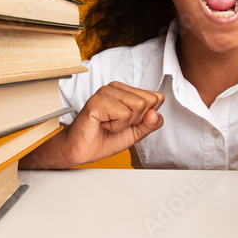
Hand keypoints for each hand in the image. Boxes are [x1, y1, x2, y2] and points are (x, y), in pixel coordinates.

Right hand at [20, 82, 163, 168]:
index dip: (146, 117)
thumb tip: (157, 114)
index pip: (156, 97)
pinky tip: (103, 124)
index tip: (128, 123)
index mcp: (127, 92)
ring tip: (109, 124)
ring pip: (137, 106)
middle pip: (148, 102)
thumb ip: (149, 124)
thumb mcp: (135, 134)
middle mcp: (117, 87)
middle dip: (136, 120)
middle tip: (117, 124)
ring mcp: (106, 92)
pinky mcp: (98, 100)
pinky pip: (123, 114)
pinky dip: (115, 126)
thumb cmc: (104, 139)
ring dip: (124, 124)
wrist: (81, 150)